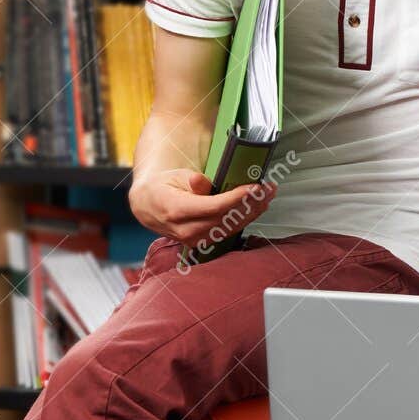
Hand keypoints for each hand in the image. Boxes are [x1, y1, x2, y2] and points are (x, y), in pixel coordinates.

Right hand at [129, 168, 275, 248]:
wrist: (149, 207)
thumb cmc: (164, 188)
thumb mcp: (175, 177)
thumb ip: (191, 180)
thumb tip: (202, 182)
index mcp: (176, 210)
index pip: (213, 207)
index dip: (237, 198)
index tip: (255, 187)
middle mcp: (186, 230)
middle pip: (226, 219)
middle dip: (251, 203)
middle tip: (269, 188)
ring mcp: (194, 240)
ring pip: (230, 227)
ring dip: (253, 212)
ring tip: (268, 195)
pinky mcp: (203, 242)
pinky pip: (228, 231)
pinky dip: (245, 219)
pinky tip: (258, 207)